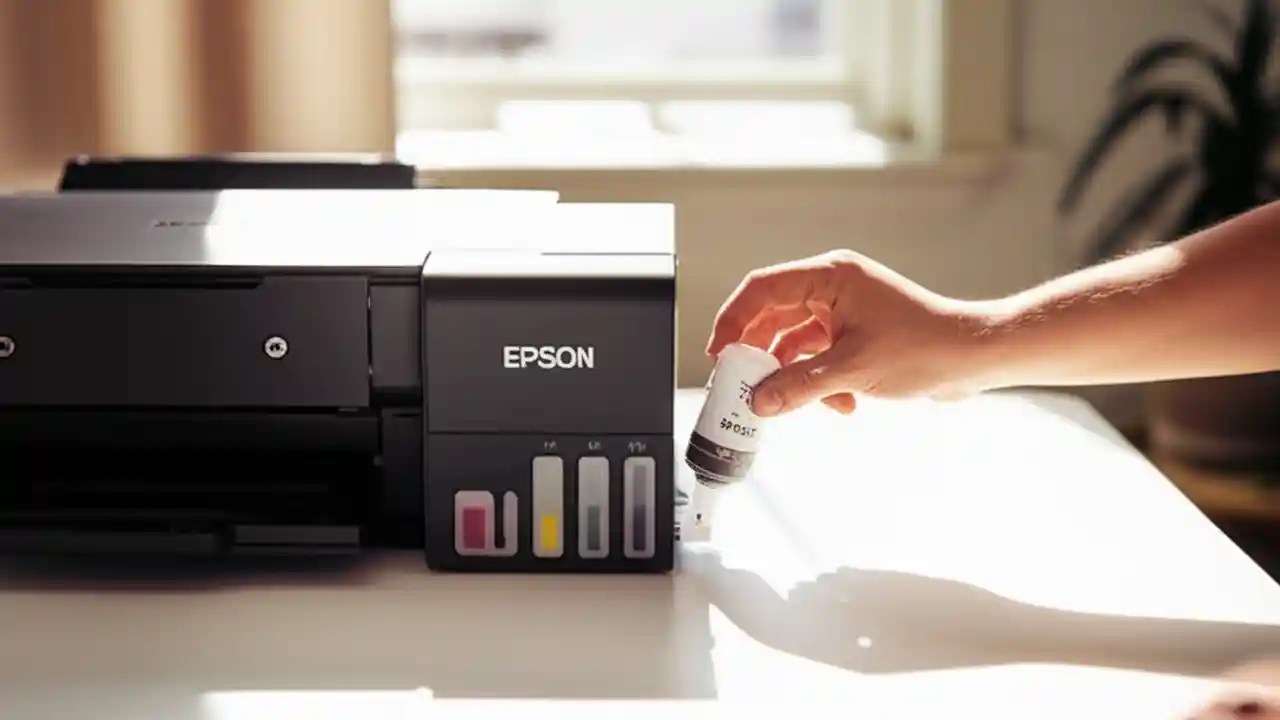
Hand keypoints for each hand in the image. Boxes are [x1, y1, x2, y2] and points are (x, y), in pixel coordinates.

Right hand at [706, 250, 1000, 416]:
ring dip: (794, 375)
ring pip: (796, 341)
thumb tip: (760, 400)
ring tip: (793, 402)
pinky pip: (819, 355)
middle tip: (744, 384)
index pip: (761, 289)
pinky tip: (839, 403)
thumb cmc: (926, 346)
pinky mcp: (855, 333)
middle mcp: (833, 287)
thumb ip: (799, 385)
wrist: (974, 357)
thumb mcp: (853, 370)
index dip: (733, 320)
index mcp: (830, 276)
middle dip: (761, 356)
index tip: (719, 352)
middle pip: (774, 317)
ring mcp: (844, 310)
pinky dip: (820, 381)